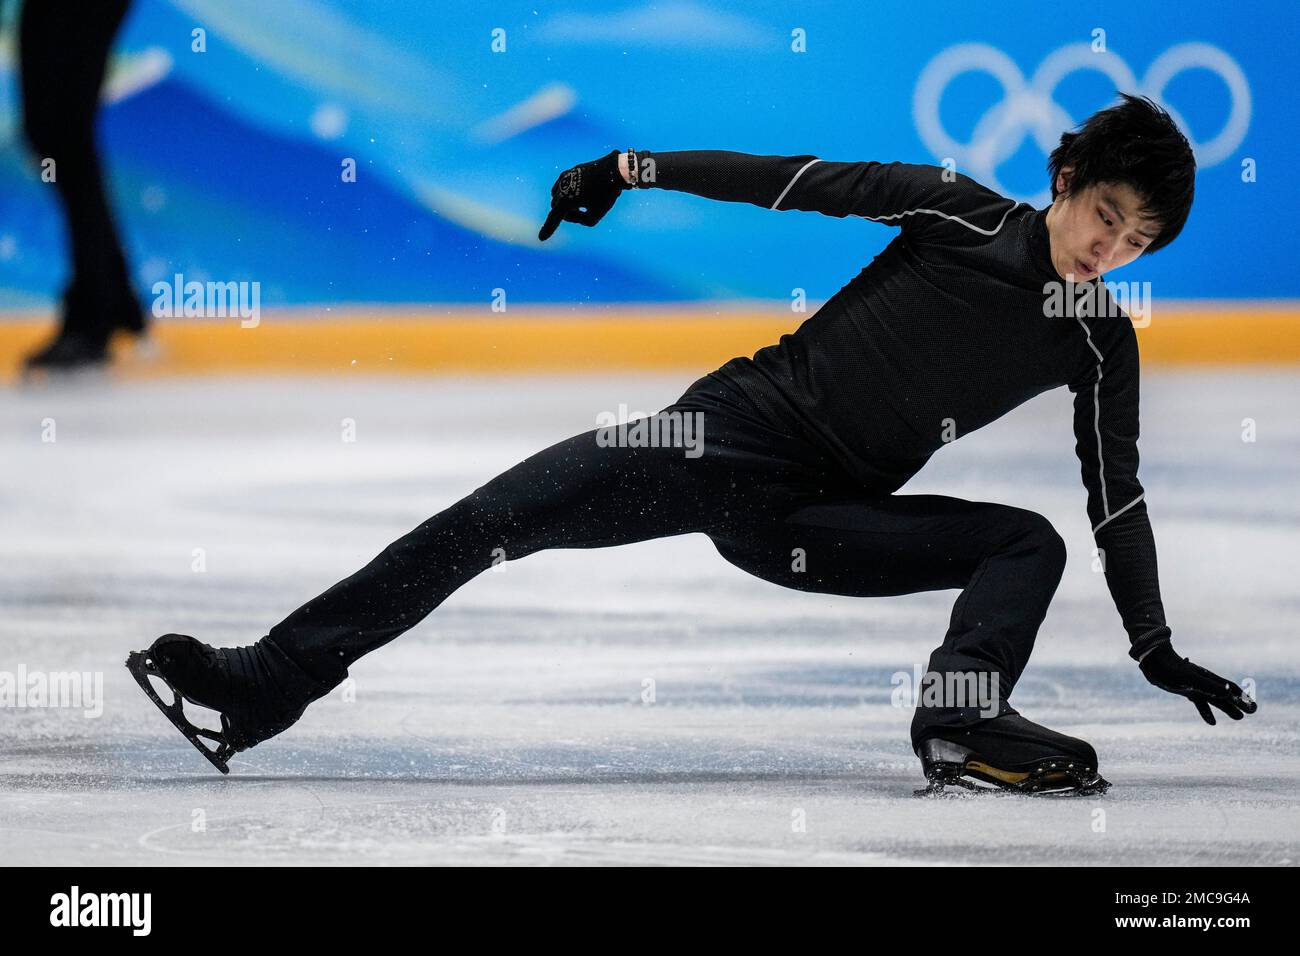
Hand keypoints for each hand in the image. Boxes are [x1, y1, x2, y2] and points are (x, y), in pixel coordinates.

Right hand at [538, 150, 628, 240]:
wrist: (614, 169)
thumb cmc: (606, 194)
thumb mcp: (596, 214)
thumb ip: (583, 220)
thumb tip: (575, 215)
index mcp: (566, 201)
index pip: (554, 218)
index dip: (548, 229)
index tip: (541, 238)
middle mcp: (562, 188)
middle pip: (556, 207)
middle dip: (566, 213)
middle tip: (582, 213)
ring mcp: (565, 178)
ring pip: (558, 195)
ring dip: (565, 202)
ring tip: (582, 202)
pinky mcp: (571, 171)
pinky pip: (564, 185)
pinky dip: (569, 192)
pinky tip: (582, 192)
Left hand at [1138, 642, 1256, 724]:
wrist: (1152, 660)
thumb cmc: (1170, 668)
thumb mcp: (1190, 679)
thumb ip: (1208, 686)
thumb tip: (1229, 693)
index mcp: (1208, 678)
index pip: (1230, 688)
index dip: (1242, 698)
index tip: (1253, 707)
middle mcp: (1204, 682)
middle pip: (1226, 695)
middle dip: (1239, 703)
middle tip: (1253, 712)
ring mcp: (1195, 686)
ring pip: (1215, 700)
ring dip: (1227, 708)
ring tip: (1239, 718)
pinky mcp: (1185, 689)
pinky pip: (1200, 702)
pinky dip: (1206, 712)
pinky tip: (1212, 723)